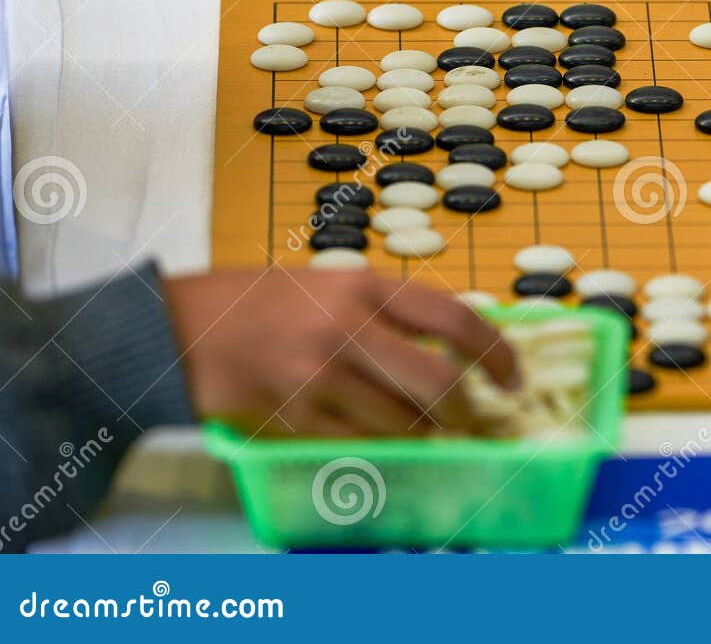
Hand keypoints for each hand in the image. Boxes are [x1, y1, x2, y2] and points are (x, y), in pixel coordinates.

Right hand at [165, 270, 517, 437]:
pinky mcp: (296, 415)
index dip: (497, 352)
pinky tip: (383, 435)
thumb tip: (456, 345)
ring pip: (405, 422)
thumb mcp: (333, 285)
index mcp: (366, 287)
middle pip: (440, 381)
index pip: (456, 318)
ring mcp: (322, 375)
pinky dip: (383, 444)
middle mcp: (349, 328)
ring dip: (425, 431)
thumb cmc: (262, 302)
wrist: (180, 327)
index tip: (512, 377)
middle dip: (466, 408)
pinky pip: (362, 442)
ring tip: (424, 426)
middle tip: (472, 415)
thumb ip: (389, 310)